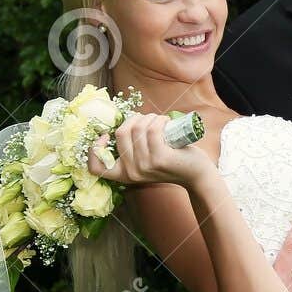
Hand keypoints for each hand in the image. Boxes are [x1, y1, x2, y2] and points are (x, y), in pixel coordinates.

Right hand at [87, 113, 207, 188]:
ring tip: (160, 120)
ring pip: (137, 128)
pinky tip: (166, 121)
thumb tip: (123, 119)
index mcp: (124, 174)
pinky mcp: (160, 159)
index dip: (94, 149)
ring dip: (150, 117)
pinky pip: (152, 129)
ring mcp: (145, 166)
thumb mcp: (145, 158)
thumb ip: (132, 146)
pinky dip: (159, 120)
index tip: (106, 135)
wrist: (196, 174)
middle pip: (120, 133)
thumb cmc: (170, 160)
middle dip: (134, 119)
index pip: (96, 167)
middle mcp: (132, 172)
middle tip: (148, 120)